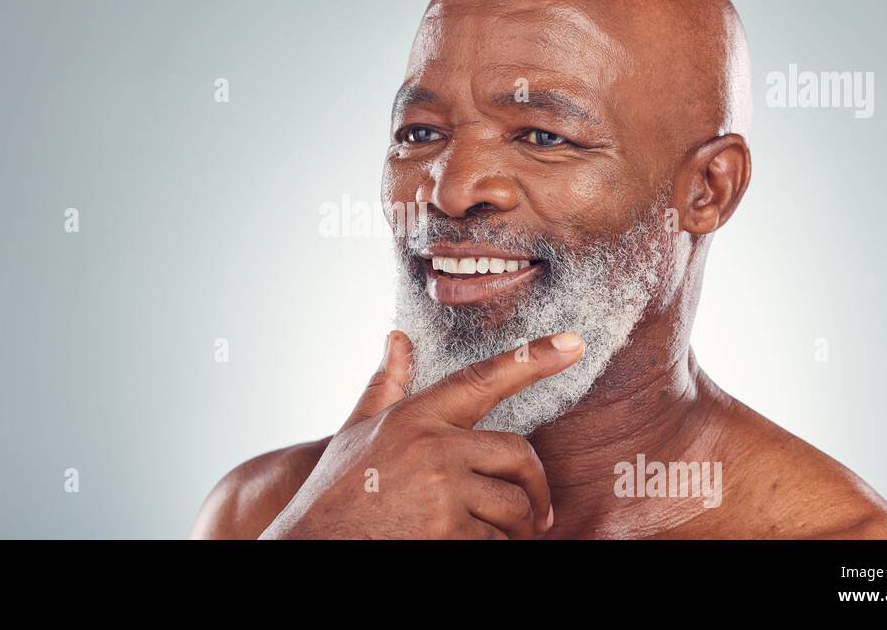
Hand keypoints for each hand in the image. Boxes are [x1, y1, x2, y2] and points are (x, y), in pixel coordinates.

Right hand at [259, 329, 584, 538]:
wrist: (313, 544)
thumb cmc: (336, 491)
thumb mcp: (357, 430)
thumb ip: (386, 384)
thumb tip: (397, 338)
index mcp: (416, 416)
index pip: (484, 379)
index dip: (533, 360)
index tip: (573, 344)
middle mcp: (432, 447)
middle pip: (519, 455)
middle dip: (535, 489)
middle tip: (538, 514)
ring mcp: (441, 491)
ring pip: (514, 506)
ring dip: (516, 529)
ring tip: (496, 537)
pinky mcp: (447, 533)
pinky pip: (495, 541)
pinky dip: (491, 549)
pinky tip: (466, 547)